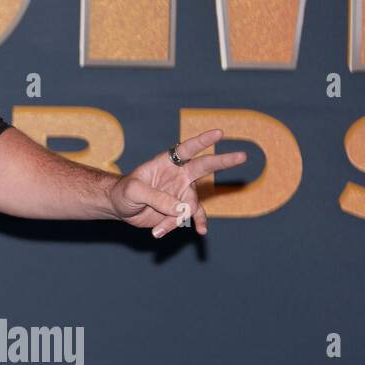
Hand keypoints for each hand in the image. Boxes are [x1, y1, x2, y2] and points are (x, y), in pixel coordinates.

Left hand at [107, 128, 246, 237]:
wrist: (122, 208)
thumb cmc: (125, 192)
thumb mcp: (133, 191)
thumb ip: (155, 197)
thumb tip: (179, 209)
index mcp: (166, 163)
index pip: (186, 149)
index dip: (202, 141)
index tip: (219, 133)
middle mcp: (179, 175)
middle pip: (205, 166)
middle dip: (224, 161)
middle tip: (242, 155)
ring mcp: (182, 193)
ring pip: (192, 204)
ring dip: (177, 218)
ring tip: (159, 230)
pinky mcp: (181, 209)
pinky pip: (192, 217)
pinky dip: (195, 224)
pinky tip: (201, 231)